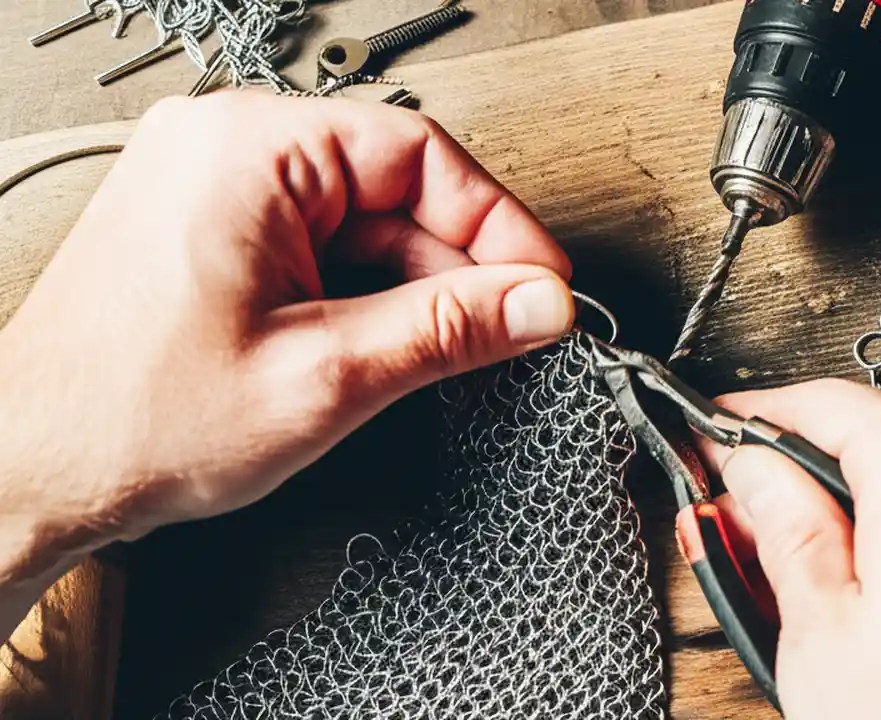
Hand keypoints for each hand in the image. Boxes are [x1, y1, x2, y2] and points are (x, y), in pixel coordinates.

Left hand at [0, 94, 573, 611]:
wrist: (26, 471)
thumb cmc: (131, 420)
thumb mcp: (326, 376)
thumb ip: (448, 330)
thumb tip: (537, 303)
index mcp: (247, 150)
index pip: (420, 154)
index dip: (498, 223)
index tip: (541, 284)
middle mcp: (225, 151)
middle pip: (392, 187)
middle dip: (455, 267)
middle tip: (508, 332)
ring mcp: (214, 190)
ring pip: (360, 223)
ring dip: (410, 288)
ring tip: (437, 357)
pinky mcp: (211, 233)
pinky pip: (319, 246)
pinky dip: (364, 295)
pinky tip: (383, 347)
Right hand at [698, 380, 880, 718]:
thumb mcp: (827, 636)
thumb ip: (781, 531)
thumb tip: (750, 475)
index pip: (820, 404)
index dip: (749, 419)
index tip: (709, 437)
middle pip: (872, 443)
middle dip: (799, 480)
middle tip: (739, 529)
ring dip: (853, 520)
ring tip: (803, 589)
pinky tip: (877, 608)